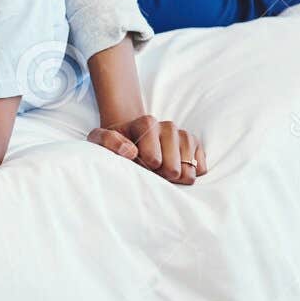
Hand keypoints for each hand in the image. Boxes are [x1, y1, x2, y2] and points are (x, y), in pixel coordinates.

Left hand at [87, 114, 207, 184]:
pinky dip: (189, 174)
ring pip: (189, 170)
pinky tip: (175, 170)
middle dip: (160, 176)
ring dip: (175, 177)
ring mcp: (184, 136)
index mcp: (146, 123)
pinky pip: (200, 169)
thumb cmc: (114, 143)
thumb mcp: (99, 140)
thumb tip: (130, 151)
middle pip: (173, 168)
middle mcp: (168, 126)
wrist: (130, 138)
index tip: (136, 164)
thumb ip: (108, 141)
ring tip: (160, 172)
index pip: (153, 158)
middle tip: (149, 171)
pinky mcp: (196, 147)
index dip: (145, 168)